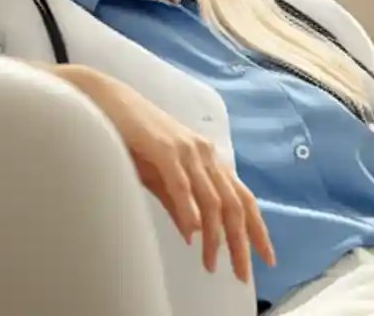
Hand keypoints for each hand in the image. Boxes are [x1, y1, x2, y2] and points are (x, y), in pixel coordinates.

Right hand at [49, 63, 276, 282]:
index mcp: (208, 159)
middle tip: (242, 273)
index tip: (266, 257)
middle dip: (242, 242)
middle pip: (235, 204)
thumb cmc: (133, 137)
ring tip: (212, 263)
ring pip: (213, 200)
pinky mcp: (164, 148)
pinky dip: (190, 210)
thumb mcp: (160, 176)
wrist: (106, 101)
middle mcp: (205, 153)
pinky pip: (182, 184)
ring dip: (215, 236)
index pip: (243, 198)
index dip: (257, 229)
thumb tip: (193, 233)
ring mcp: (186, 149)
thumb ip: (178, 203)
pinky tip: (193, 233)